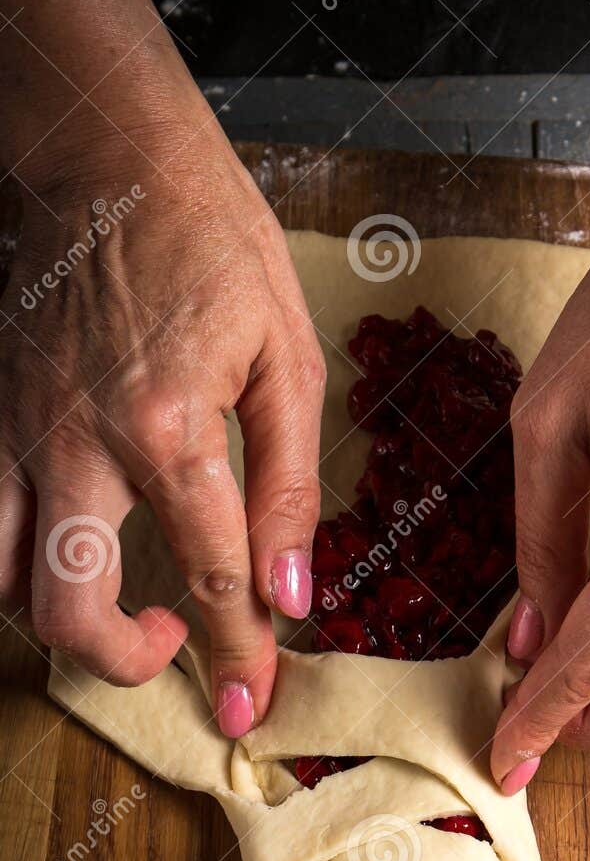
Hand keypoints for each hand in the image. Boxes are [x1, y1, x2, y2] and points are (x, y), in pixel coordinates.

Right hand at [0, 121, 324, 735]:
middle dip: (122, 659)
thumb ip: (288, 485)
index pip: (211, 577)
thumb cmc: (212, 241)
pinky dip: (10, 560)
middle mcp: (75, 443)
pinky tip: (59, 551)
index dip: (236, 655)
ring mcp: (15, 429)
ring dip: (55, 617)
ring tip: (113, 598)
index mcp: (167, 426)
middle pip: (67, 609)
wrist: (107, 154)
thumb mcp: (286, 355)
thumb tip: (291, 590)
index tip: (247, 705)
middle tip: (173, 640)